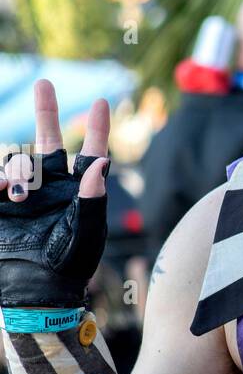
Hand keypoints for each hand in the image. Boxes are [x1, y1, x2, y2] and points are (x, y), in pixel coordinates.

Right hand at [0, 80, 110, 308]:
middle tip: (46, 83)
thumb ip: (93, 199)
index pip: (91, 154)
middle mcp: (52, 187)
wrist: (33, 290)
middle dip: (47, 112)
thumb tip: (102, 164)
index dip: (96, 129)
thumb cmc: (67, 267)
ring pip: (18, 160)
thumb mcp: (87, 235)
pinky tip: (2, 189)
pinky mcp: (2, 204)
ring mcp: (24, 194)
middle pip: (48, 141)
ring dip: (17, 168)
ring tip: (17, 192)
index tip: (101, 102)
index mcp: (79, 192)